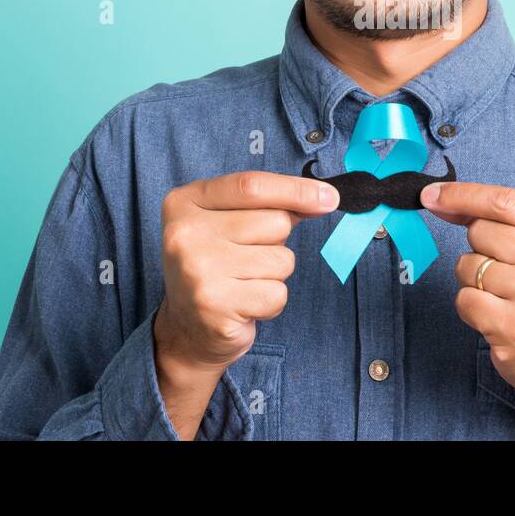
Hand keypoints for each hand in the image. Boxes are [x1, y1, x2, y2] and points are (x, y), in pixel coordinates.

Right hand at [155, 170, 338, 372]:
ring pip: (282, 260)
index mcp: (185, 202)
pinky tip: (244, 305)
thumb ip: (266, 205)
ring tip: (242, 284)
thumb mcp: (227, 222)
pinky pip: (277, 293)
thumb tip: (323, 198)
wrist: (187, 330)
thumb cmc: (216, 267)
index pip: (252, 186)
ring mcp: (198, 269)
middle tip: (246, 260)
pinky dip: (270, 303)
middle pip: (275, 222)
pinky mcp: (216, 305)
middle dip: (277, 242)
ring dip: (273, 275)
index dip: (296, 189)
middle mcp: (185, 233)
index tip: (329, 197)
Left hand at [421, 181, 514, 396]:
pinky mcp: (514, 328)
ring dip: (474, 278)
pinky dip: (471, 305)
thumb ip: (506, 219)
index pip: (506, 202)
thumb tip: (442, 199)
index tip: (432, 195)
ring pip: (468, 264)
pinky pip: (464, 298)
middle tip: (508, 271)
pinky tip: (497, 316)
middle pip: (482, 230)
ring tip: (506, 296)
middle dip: (480, 246)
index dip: (463, 195)